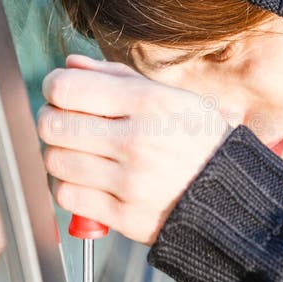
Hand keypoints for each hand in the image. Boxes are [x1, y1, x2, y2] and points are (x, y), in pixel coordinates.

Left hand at [38, 54, 233, 244]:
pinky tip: (85, 179)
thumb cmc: (200, 141)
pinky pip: (68, 197)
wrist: (231, 196)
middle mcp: (137, 140)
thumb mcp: (171, 97)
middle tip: (65, 122)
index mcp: (150, 103)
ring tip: (78, 152)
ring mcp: (130, 181)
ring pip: (56, 161)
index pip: (67, 89)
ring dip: (59, 154)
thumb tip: (70, 65)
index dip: (54, 87)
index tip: (60, 92)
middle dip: (51, 120)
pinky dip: (68, 187)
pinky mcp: (124, 215)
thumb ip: (117, 77)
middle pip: (53, 125)